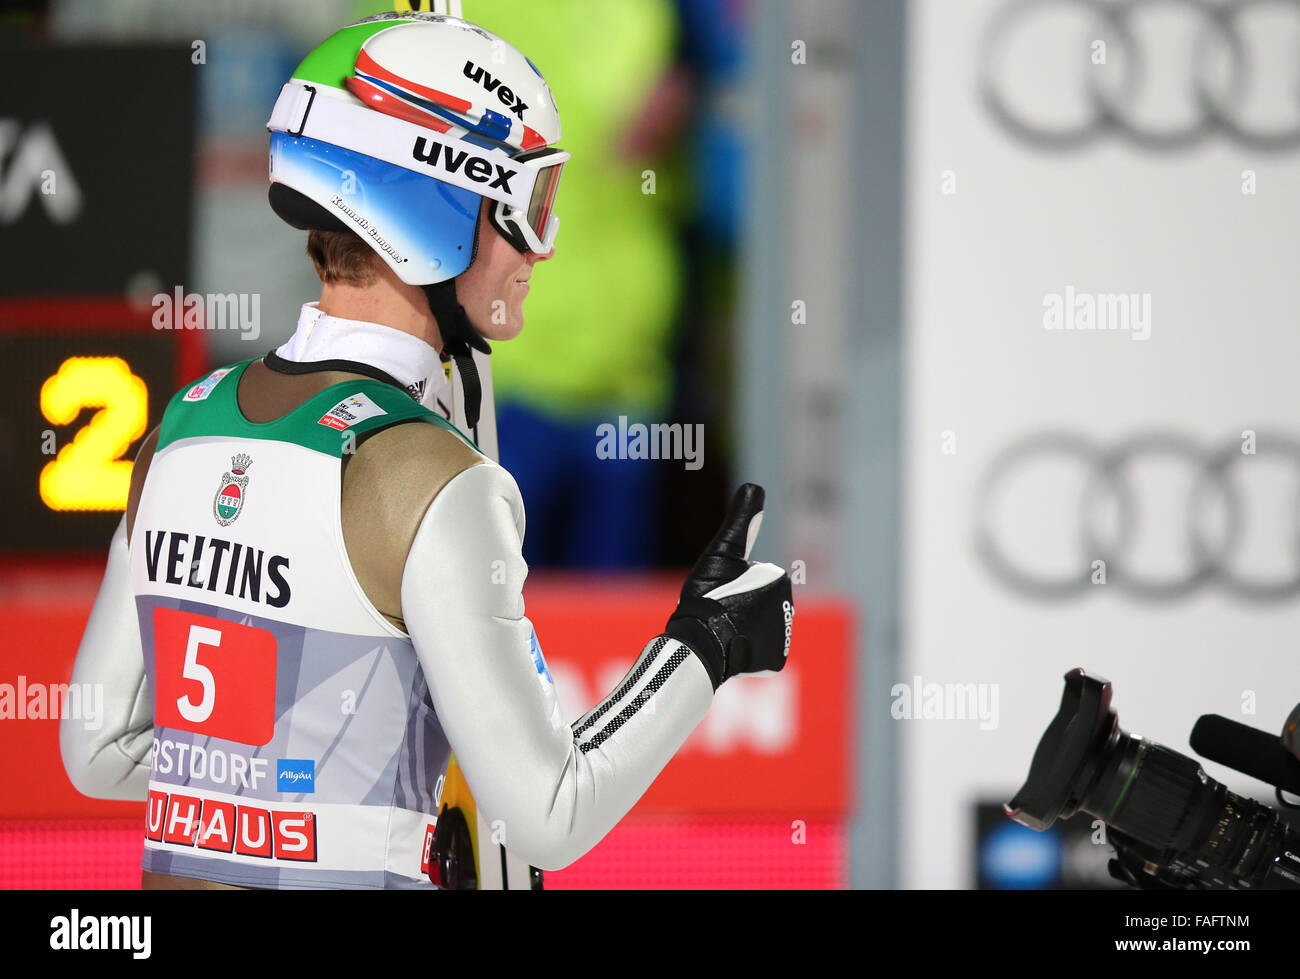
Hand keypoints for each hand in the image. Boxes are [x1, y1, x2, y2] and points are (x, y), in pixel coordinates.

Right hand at [664, 484, 793, 688]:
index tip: (720, 591)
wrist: (700, 643)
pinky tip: (732, 647)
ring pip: (758, 625)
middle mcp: (788, 607)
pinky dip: (746, 650)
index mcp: (779, 579)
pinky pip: (760, 650)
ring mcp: (783, 636)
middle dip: (741, 606)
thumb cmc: (708, 596)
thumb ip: (740, 523)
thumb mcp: (721, 553)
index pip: (753, 578)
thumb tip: (754, 487)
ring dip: (742, 627)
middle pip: (758, 602)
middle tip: (720, 610)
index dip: (732, 584)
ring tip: (723, 629)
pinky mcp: (777, 660)